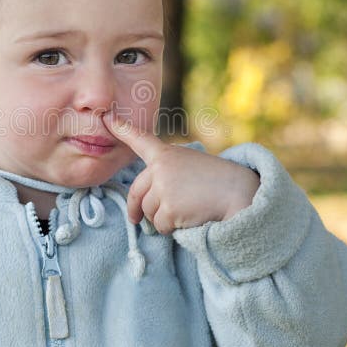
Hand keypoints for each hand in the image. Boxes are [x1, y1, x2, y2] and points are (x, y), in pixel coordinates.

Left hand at [103, 112, 259, 233]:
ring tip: (187, 211)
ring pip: (149, 213)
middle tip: (135, 219)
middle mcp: (160, 168)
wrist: (240, 193)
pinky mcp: (169, 207)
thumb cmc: (217, 182)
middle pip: (136, 193)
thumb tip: (146, 206)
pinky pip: (161, 225)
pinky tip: (190, 218)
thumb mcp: (190, 166)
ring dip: (162, 219)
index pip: (140, 139)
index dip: (121, 129)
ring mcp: (163, 187)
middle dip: (134, 209)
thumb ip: (166, 175)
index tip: (106, 118)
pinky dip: (172, 229)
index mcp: (166, 154)